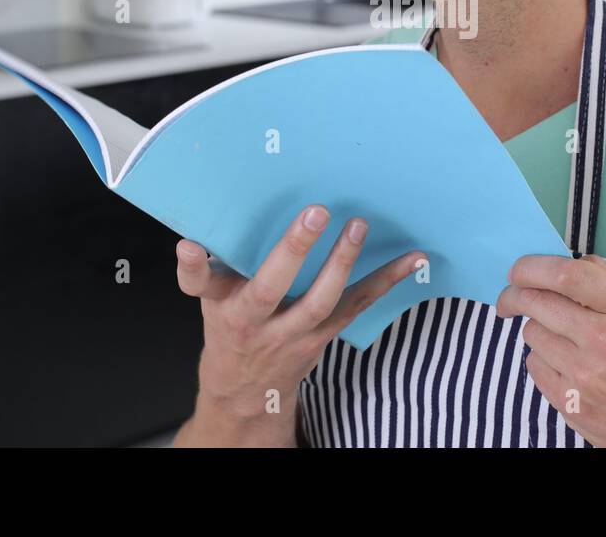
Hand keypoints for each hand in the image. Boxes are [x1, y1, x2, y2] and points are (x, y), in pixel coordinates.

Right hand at [172, 203, 424, 446]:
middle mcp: (255, 322)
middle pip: (270, 288)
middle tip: (314, 213)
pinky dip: (388, 280)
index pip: (202, 285)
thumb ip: (205, 270)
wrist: (248, 392)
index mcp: (223, 307)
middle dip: (292, 251)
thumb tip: (193, 237)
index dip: (194, 266)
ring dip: (342, 262)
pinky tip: (414, 259)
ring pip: (320, 300)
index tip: (190, 244)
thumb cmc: (231, 332)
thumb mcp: (210, 301)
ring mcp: (293, 333)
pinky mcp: (324, 335)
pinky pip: (358, 305)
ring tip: (358, 226)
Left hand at [496, 255, 605, 446]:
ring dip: (539, 328)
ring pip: (532, 333)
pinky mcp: (570, 403)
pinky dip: (543, 358)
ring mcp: (584, 375)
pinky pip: (533, 364)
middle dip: (515, 294)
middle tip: (513, 296)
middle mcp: (605, 340)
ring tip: (561, 336)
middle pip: (537, 302)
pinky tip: (564, 362)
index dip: (533, 267)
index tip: (519, 270)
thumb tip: (562, 263)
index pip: (568, 276)